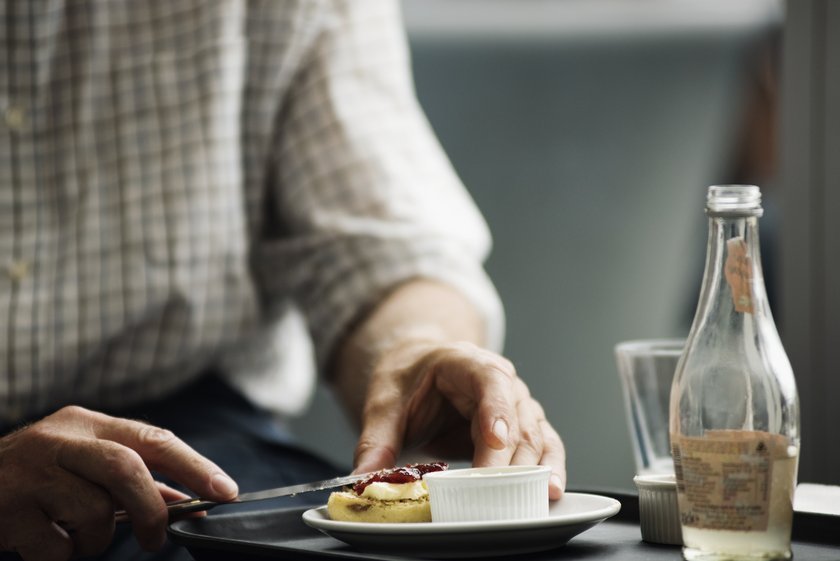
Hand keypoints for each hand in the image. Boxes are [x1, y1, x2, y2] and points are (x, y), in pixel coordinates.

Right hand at [0, 406, 237, 559]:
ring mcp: (32, 472)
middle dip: (151, 508)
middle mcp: (60, 440)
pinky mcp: (9, 509)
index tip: (226, 491)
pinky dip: (64, 554)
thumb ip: (135, 478)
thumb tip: (191, 500)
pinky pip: (57, 546)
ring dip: (97, 538)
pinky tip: (47, 541)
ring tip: (77, 535)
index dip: (195, 465)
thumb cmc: (38, 477)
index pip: (153, 439)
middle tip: (157, 538)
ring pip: (93, 512)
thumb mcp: (84, 464)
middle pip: (126, 469)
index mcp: (87, 424)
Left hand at [352, 341, 565, 498]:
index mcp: (467, 362)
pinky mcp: (522, 428)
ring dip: (532, 469)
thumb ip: (376, 439)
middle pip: (515, 419)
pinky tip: (550, 492)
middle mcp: (501, 381)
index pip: (490, 382)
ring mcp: (516, 405)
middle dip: (508, 460)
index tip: (493, 440)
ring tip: (528, 499)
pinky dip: (549, 470)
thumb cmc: (408, 378)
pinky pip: (544, 447)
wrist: (420, 368)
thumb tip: (363, 476)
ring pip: (535, 436)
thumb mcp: (384, 402)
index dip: (495, 411)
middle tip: (494, 494)